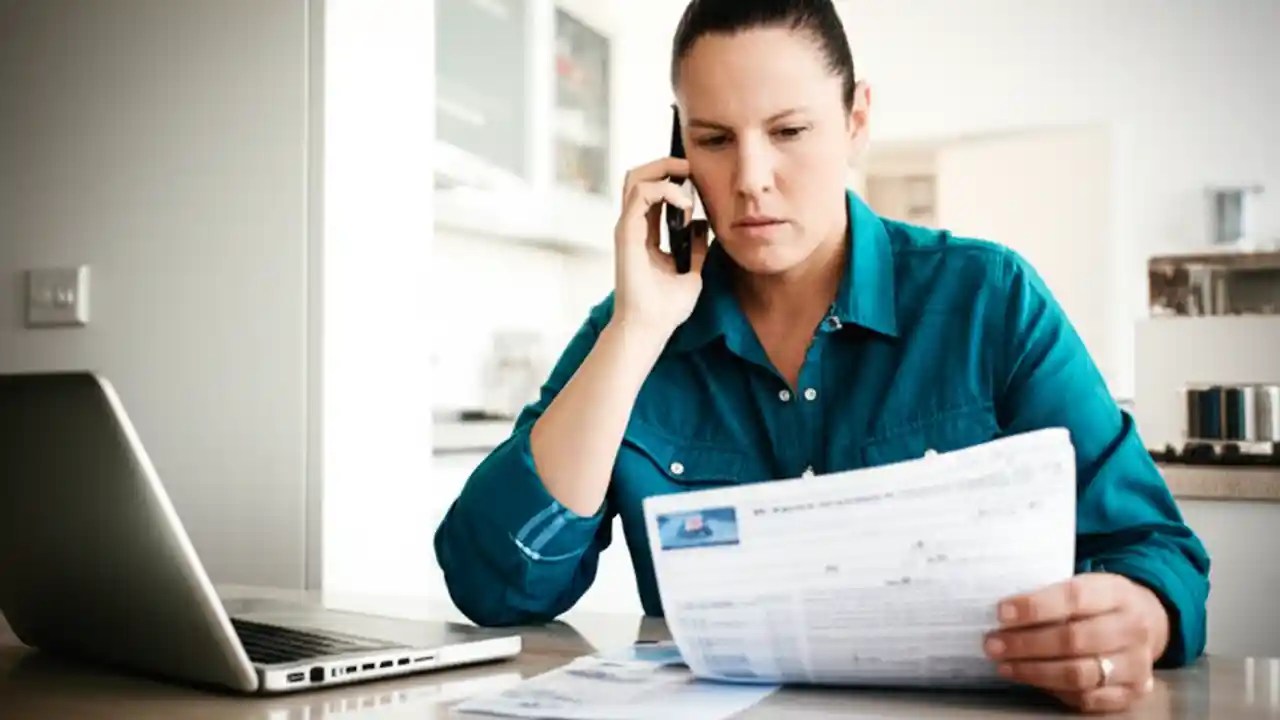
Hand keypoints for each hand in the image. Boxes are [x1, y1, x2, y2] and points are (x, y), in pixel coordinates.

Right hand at [612, 157, 710, 338]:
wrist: (651, 327)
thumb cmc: (666, 307)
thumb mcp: (692, 271)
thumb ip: (696, 248)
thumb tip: (704, 226)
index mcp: (645, 234)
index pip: (652, 192)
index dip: (672, 179)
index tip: (696, 180)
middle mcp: (633, 226)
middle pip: (639, 177)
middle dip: (664, 164)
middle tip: (689, 167)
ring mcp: (628, 228)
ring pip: (636, 177)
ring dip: (663, 169)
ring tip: (686, 175)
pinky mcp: (627, 232)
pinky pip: (641, 194)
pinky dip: (664, 189)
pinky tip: (684, 202)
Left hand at [984, 573, 1169, 713]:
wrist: (1148, 622)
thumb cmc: (1100, 602)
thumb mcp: (1085, 583)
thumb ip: (1051, 594)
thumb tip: (1003, 611)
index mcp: (1117, 592)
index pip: (1074, 597)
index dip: (1035, 607)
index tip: (1001, 613)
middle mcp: (1132, 629)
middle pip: (1074, 640)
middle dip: (1026, 644)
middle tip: (992, 644)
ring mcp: (1136, 664)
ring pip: (1079, 674)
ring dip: (1034, 671)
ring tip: (1004, 665)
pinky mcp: (1133, 692)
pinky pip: (1088, 698)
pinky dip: (1055, 691)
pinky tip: (1031, 680)